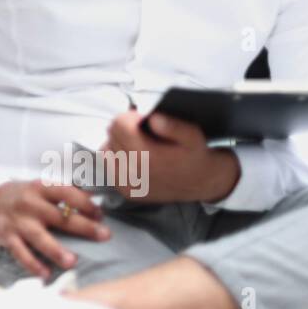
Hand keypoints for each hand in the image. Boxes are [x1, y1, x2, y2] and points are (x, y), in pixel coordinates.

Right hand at [0, 179, 107, 280]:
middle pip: (58, 216)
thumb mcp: (42, 187)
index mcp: (41, 188)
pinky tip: (45, 273)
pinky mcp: (6, 236)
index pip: (66, 193)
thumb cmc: (25, 196)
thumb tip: (96, 197)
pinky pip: (20, 252)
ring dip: (55, 250)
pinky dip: (32, 264)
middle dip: (83, 226)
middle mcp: (29, 203)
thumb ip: (66, 192)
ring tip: (72, 262)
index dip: (85, 203)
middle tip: (104, 236)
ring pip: (38, 237)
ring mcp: (17, 221)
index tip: (101, 215)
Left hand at [102, 110, 239, 203]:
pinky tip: (132, 157)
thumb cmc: (194, 156)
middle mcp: (133, 172)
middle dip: (124, 128)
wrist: (201, 183)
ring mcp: (128, 184)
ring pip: (106, 150)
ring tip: (136, 143)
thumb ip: (173, 125)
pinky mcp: (126, 191)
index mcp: (146, 156)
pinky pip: (109, 167)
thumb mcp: (192, 135)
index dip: (130, 117)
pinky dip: (116, 159)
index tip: (141, 118)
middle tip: (141, 130)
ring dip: (118, 143)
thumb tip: (152, 119)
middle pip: (112, 135)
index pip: (119, 125)